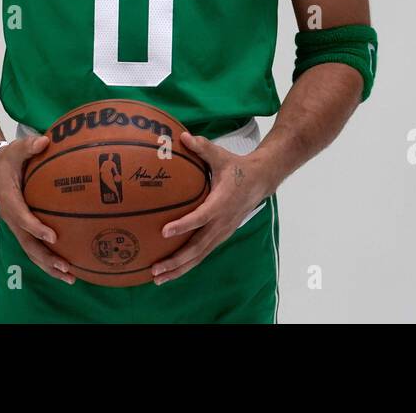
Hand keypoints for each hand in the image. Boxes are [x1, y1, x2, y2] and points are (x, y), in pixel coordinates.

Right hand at [0, 135, 74, 284]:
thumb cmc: (9, 159)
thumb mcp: (16, 148)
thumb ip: (29, 145)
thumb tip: (45, 140)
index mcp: (9, 199)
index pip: (22, 217)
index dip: (36, 228)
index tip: (53, 237)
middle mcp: (12, 217)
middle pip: (28, 243)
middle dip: (47, 257)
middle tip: (66, 266)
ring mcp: (17, 226)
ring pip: (32, 251)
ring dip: (50, 266)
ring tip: (71, 277)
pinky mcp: (23, 229)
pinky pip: (36, 248)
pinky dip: (49, 260)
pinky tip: (68, 268)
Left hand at [149, 131, 272, 284]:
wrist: (261, 181)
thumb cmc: (237, 168)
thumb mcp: (220, 155)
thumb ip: (202, 147)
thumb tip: (182, 136)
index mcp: (221, 203)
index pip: (200, 217)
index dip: (183, 225)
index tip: (164, 231)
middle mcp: (222, 223)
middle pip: (197, 247)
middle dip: (175, 260)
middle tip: (155, 269)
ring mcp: (222, 233)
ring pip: (199, 256)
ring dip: (178, 269)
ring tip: (157, 278)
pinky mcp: (220, 237)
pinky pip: (202, 254)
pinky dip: (186, 265)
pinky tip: (169, 271)